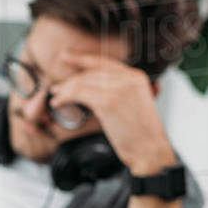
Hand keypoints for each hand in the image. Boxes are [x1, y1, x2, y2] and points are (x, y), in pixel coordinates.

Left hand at [49, 51, 178, 175]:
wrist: (150, 151)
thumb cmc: (142, 135)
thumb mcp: (135, 106)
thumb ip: (120, 93)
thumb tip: (93, 91)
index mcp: (137, 77)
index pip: (105, 62)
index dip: (82, 58)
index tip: (67, 56)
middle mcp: (129, 79)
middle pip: (91, 72)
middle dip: (71, 80)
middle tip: (57, 89)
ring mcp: (119, 89)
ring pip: (83, 82)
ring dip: (65, 90)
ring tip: (56, 98)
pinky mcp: (108, 101)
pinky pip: (79, 93)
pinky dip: (66, 97)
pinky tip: (59, 103)